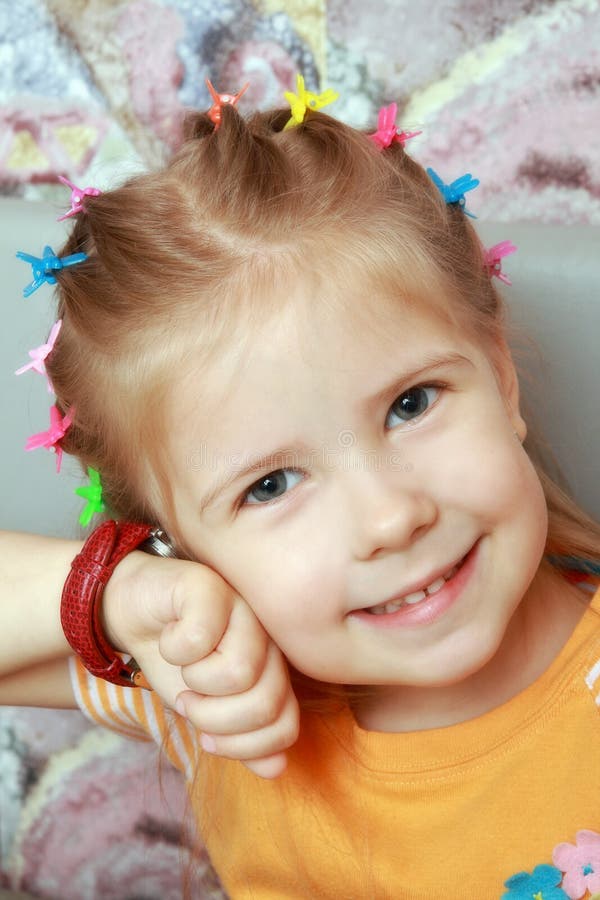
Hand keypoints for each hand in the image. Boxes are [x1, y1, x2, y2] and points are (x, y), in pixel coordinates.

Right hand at [104, 552, 299, 778]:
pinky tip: (170, 634)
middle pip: (265, 704)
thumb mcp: (205, 710)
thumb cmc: (177, 662)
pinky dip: (173, 649)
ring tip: (184, 665)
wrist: (135, 611)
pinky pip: (199, 639)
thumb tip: (276, 768)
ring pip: (239, 673)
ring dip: (195, 681)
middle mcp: (268, 639)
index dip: (241, 746)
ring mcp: (244, 608)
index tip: (206, 735)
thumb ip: (240, 739)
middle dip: (213, 718)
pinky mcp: (211, 587)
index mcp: (273, 671)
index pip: (285, 726)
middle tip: (190, 699)